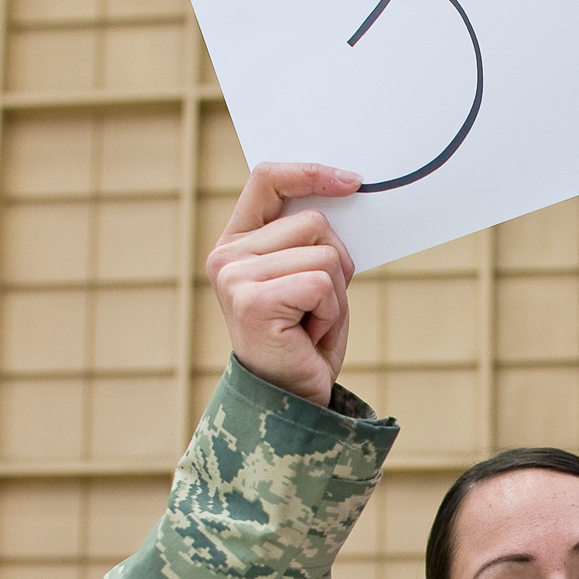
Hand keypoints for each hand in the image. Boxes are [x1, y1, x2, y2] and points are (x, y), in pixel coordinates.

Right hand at [206, 162, 360, 404]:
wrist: (291, 405)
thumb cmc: (304, 343)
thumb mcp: (308, 279)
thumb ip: (311, 239)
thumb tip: (345, 192)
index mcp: (235, 243)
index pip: (267, 180)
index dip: (310, 173)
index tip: (352, 181)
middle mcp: (226, 257)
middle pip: (314, 221)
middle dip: (337, 265)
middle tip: (318, 307)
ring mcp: (235, 278)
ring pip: (324, 253)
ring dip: (336, 295)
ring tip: (313, 323)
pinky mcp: (254, 300)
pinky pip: (323, 283)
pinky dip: (332, 313)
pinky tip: (311, 336)